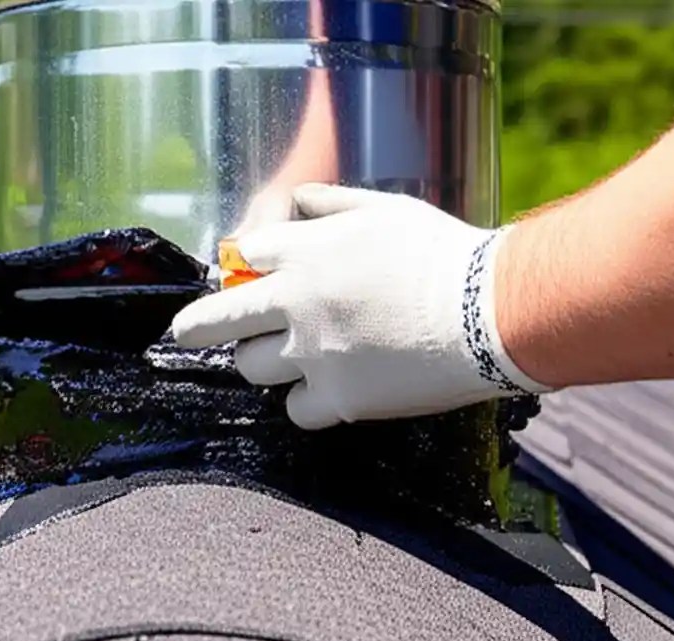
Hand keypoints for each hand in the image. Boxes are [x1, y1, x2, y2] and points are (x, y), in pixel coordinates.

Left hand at [171, 183, 548, 428]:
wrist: (491, 311)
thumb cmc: (445, 255)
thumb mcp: (387, 209)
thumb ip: (334, 203)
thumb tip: (299, 198)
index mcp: (306, 251)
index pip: (243, 257)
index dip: (239, 268)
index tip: (238, 277)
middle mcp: (296, 301)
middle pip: (219, 319)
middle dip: (194, 326)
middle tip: (181, 333)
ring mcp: (312, 352)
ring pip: (253, 367)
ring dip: (265, 362)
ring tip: (288, 360)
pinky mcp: (337, 397)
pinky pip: (296, 409)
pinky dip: (308, 402)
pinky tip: (329, 393)